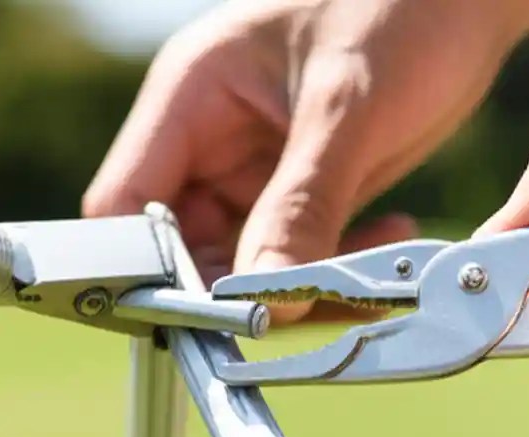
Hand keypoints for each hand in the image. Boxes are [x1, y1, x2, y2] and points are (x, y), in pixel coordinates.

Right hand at [84, 0, 528, 322]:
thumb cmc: (404, 9)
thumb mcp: (348, 110)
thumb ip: (301, 206)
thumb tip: (265, 300)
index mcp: (188, 96)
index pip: (124, 205)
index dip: (145, 268)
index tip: (197, 314)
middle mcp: (207, 137)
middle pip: (178, 247)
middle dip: (233, 287)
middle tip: (301, 303)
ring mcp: (250, 166)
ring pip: (239, 262)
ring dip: (295, 282)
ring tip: (368, 267)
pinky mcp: (297, 188)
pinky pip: (292, 254)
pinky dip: (333, 266)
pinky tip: (390, 232)